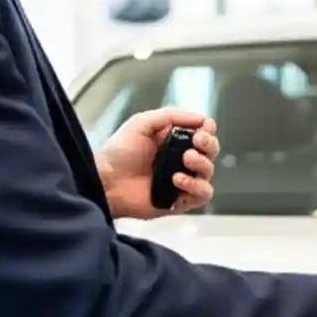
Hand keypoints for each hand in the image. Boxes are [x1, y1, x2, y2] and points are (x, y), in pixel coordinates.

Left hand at [96, 108, 219, 218]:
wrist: (105, 181)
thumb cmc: (118, 153)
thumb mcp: (142, 123)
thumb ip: (171, 116)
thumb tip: (201, 119)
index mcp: (174, 140)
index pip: (204, 133)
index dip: (208, 130)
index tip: (203, 129)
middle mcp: (181, 160)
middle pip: (211, 152)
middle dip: (209, 144)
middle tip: (196, 143)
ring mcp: (181, 181)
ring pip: (208, 173)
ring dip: (202, 165)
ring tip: (184, 161)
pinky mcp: (179, 201)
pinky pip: (202, 195)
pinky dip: (196, 186)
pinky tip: (178, 180)